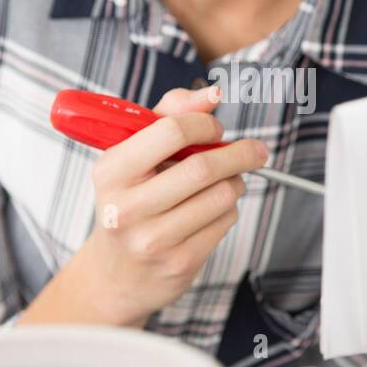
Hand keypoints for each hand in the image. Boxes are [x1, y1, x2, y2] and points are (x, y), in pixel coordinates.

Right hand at [82, 83, 268, 326]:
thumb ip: (169, 115)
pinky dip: (228, 209)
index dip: (204, 124)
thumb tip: (212, 94)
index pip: (171, 132)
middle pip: (203, 167)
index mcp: (111, 171)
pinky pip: (225, 222)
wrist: (116, 272)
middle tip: (255, 150)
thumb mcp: (133, 154)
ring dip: (236, 182)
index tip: (215, 128)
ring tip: (227, 181)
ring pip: (221, 195)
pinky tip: (212, 210)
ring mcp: (152, 239)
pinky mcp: (179, 263)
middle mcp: (126, 208)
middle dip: (239, 153)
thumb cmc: (131, 198)